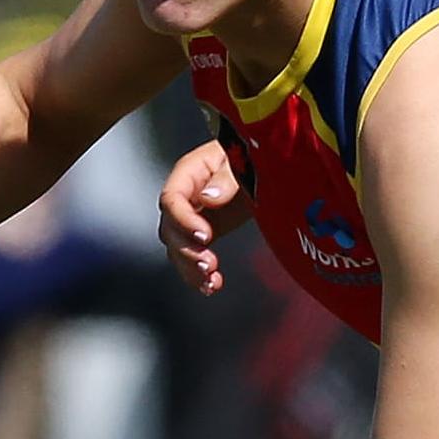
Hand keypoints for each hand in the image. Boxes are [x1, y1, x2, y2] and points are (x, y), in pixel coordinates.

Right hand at [157, 140, 248, 294]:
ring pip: (178, 247)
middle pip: (170, 228)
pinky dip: (199, 274)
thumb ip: (227, 178)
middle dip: (187, 250)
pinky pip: (193, 255)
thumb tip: (209, 197)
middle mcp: (186, 196)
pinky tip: (211, 285)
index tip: (205, 235)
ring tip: (211, 281)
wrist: (268, 162)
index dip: (184, 219)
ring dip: (191, 268)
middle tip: (209, 263)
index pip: (172, 199)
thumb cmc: (253, 153)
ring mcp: (194, 216)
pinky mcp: (205, 232)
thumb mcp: (243, 160)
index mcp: (190, 172)